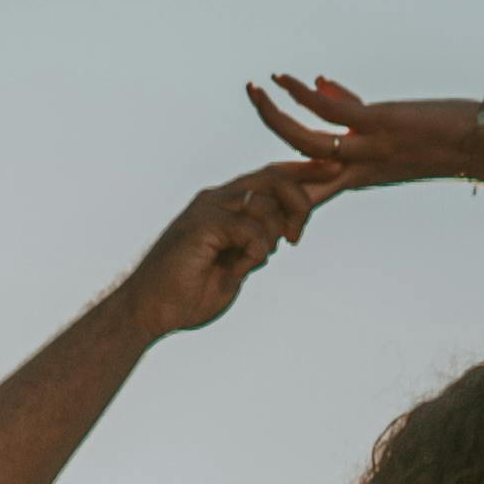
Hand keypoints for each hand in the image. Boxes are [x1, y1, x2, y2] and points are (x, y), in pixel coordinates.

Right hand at [121, 163, 311, 336]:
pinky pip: (250, 228)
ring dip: (272, 235)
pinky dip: (256, 250)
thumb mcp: (234, 267)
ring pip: (265, 202)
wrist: (150, 311)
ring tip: (253, 261)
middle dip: (299, 199)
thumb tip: (278, 237)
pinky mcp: (203, 223)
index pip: (270, 177)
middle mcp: (217, 198)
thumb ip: (255, 247)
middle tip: (297, 235)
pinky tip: (241, 267)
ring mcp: (208, 207)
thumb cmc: (188, 294)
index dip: (303, 172)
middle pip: (274, 176)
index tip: (334, 171)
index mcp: (225, 206)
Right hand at [242, 72, 483, 193]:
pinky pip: (328, 113)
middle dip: (269, 135)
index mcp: (360, 174)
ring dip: (273, 112)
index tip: (256, 159)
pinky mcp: (378, 126)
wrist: (483, 149)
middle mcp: (357, 167)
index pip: (310, 180)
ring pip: (302, 138)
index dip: (281, 174)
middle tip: (250, 102)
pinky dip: (303, 94)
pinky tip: (287, 78)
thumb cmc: (449, 139)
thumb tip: (327, 88)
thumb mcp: (396, 129)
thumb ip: (358, 111)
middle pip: (295, 162)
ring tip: (253, 88)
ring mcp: (365, 149)